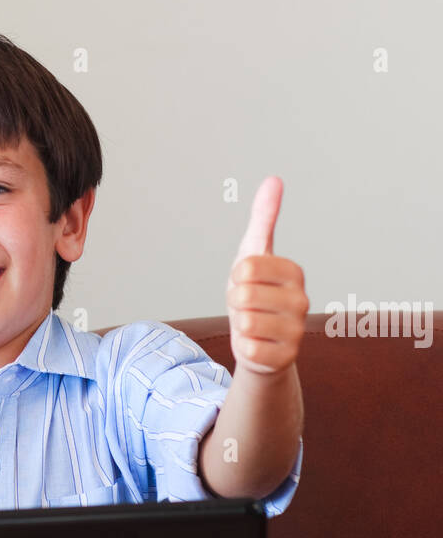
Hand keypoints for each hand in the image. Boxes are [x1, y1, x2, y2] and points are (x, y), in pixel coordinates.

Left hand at [226, 177, 308, 376]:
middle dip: (235, 302)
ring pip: (244, 322)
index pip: (246, 267)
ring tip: (252, 324)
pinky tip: (256, 345)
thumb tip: (274, 180)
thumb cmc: (254, 293)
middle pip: (242, 294)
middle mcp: (302, 300)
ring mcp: (297, 330)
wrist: (259, 340)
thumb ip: (264, 218)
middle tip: (247, 307)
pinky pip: (248, 348)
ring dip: (239, 325)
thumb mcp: (254, 253)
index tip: (247, 282)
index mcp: (294, 271)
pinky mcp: (286, 358)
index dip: (236, 277)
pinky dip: (243, 347)